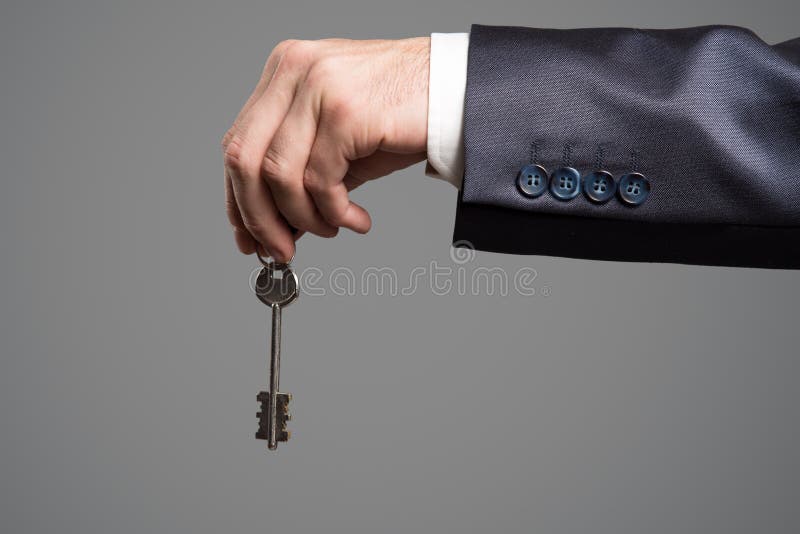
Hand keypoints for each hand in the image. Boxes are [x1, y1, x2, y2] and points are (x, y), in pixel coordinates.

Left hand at [222, 37, 429, 261]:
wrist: (458, 92)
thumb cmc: (403, 114)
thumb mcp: (339, 144)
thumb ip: (301, 174)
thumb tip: (275, 224)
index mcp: (285, 71)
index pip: (238, 143)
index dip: (238, 199)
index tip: (248, 236)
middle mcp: (294, 71)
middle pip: (244, 159)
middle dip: (259, 218)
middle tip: (280, 249)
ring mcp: (317, 87)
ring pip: (279, 175)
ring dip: (304, 219)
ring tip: (333, 229)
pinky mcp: (344, 112)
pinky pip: (320, 181)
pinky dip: (335, 213)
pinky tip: (356, 220)